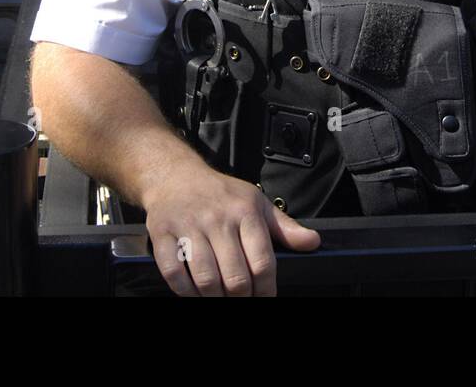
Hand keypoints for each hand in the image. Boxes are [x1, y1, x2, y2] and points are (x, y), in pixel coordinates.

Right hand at [142, 165, 321, 296]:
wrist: (175, 176)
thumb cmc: (220, 194)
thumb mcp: (256, 203)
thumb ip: (285, 228)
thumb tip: (313, 242)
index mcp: (245, 211)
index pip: (262, 262)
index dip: (265, 290)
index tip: (264, 298)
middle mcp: (217, 218)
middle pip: (235, 277)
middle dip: (241, 298)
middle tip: (241, 299)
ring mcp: (188, 225)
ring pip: (206, 279)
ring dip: (214, 297)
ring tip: (219, 297)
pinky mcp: (161, 233)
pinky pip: (174, 273)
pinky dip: (185, 291)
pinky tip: (194, 292)